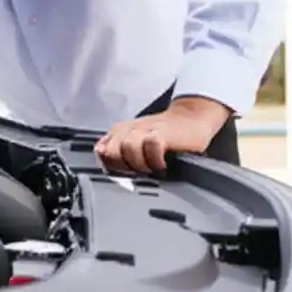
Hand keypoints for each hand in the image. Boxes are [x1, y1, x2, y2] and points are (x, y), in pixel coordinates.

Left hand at [94, 96, 230, 174]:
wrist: (191, 118)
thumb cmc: (165, 135)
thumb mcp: (137, 142)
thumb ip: (120, 153)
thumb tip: (110, 170)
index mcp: (119, 132)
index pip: (101, 152)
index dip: (112, 167)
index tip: (126, 172)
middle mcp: (128, 129)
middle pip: (111, 152)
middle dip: (124, 167)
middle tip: (140, 171)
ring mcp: (145, 129)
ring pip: (128, 148)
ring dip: (140, 164)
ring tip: (152, 167)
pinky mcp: (162, 133)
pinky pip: (151, 146)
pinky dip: (156, 159)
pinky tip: (162, 163)